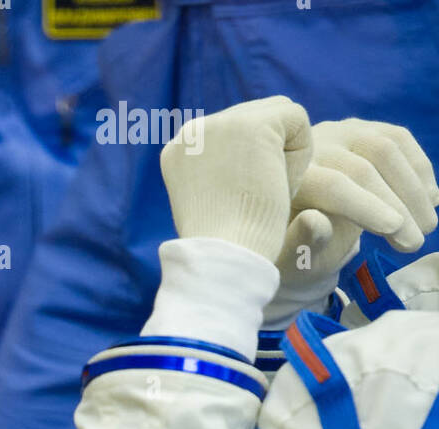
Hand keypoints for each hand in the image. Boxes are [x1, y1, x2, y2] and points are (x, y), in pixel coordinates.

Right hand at [160, 96, 311, 261]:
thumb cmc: (226, 248)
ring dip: (285, 156)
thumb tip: (254, 155)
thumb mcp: (215, 203)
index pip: (234, 134)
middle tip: (251, 203)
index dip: (251, 167)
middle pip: (258, 117)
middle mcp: (192, 131)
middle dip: (269, 158)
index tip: (237, 205)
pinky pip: (299, 122)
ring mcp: (219, 124)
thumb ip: (225, 170)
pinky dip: (300, 157)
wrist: (224, 262)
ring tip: (263, 193)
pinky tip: (277, 186)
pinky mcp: (251, 126)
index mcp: (179, 150)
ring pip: (279, 115)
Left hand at [266, 119, 438, 325]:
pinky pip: (399, 140)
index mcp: (288, 178)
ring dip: (414, 189)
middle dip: (397, 205)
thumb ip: (300, 240)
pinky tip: (431, 200)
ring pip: (387, 148)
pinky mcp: (361, 128)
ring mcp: (338, 131)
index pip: (333, 187)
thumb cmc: (292, 248)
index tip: (396, 230)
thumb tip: (314, 221)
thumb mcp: (291, 255)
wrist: (295, 223)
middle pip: (364, 166)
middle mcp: (311, 146)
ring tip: (427, 226)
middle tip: (415, 243)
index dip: (367, 207)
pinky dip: (419, 170)